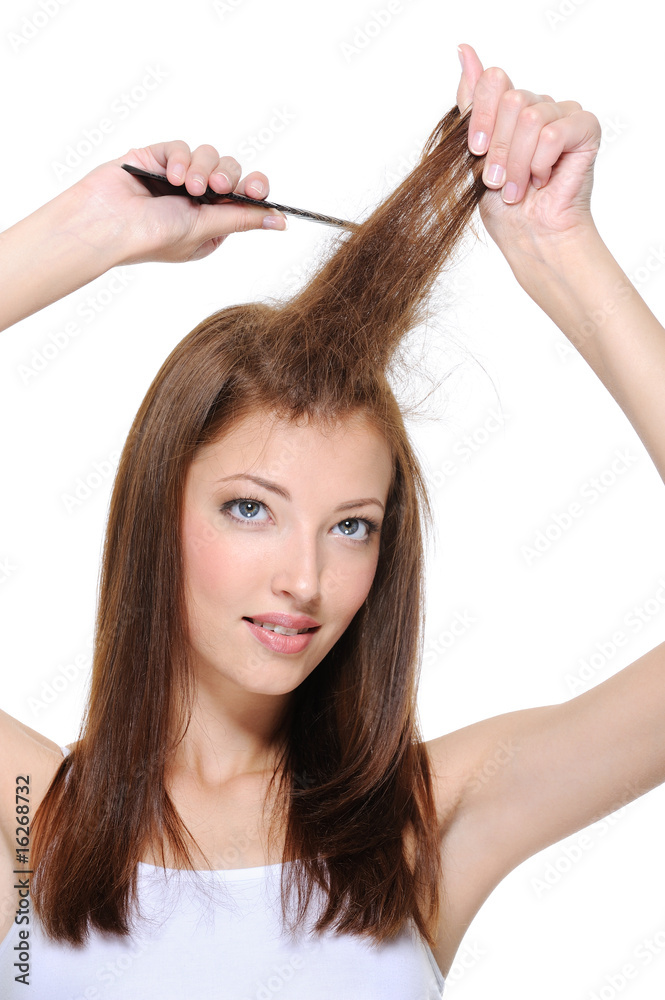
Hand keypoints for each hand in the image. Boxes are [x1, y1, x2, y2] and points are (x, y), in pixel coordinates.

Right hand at [72, 140, 286, 265]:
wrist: (105, 224)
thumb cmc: (150, 237)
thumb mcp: (204, 230)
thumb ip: (241, 219)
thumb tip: (280, 221)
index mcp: (210, 226)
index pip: (244, 200)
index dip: (254, 189)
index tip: (256, 189)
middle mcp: (196, 201)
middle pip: (230, 174)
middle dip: (227, 178)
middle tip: (218, 189)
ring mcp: (176, 178)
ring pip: (209, 156)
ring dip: (201, 168)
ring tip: (186, 186)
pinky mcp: (157, 159)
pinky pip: (181, 146)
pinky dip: (180, 157)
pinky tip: (170, 175)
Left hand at [456, 44, 601, 257]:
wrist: (529, 236)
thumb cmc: (503, 205)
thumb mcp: (474, 155)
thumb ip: (470, 106)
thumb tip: (464, 52)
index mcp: (509, 108)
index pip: (492, 81)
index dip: (480, 117)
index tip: (476, 150)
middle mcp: (537, 105)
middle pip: (512, 100)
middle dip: (499, 148)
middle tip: (498, 181)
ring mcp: (562, 114)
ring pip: (532, 118)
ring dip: (518, 162)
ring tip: (518, 189)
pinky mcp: (585, 128)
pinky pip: (554, 132)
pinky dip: (541, 162)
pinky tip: (543, 179)